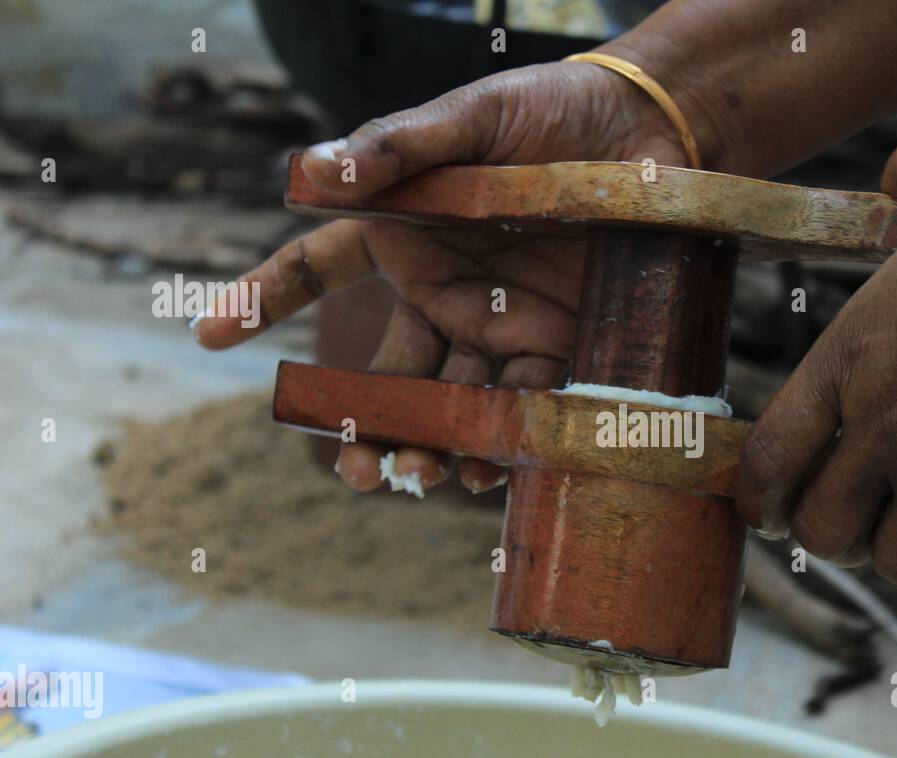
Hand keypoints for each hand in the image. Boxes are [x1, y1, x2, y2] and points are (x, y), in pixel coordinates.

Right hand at [192, 60, 698, 492]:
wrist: (651, 128)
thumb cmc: (549, 109)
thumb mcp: (472, 116)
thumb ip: (401, 146)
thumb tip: (317, 169)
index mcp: (407, 236)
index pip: (321, 268)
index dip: (265, 297)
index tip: (211, 335)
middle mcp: (446, 292)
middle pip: (392, 369)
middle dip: (369, 425)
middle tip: (362, 469)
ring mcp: (504, 324)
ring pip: (456, 401)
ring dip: (435, 446)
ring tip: (422, 476)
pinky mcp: (563, 344)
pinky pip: (527, 402)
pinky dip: (508, 440)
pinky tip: (491, 468)